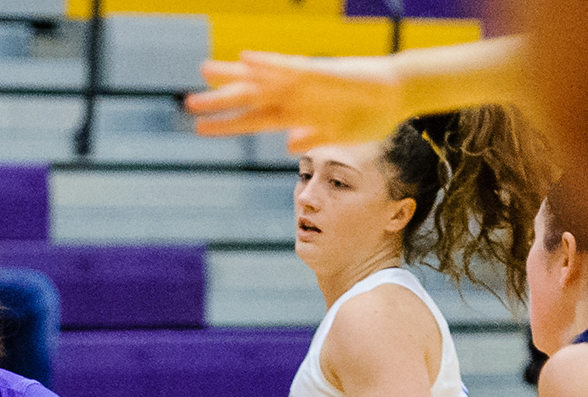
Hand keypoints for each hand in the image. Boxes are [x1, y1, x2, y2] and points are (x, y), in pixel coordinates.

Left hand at [185, 51, 406, 152]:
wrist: (400, 93)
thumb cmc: (371, 115)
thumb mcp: (339, 134)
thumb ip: (314, 138)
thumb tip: (289, 146)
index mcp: (296, 116)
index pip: (253, 120)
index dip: (226, 125)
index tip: (200, 129)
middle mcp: (294, 98)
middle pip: (249, 98)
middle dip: (219, 100)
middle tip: (187, 102)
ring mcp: (305, 83)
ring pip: (262, 78)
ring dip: (234, 75)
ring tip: (205, 71)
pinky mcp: (321, 72)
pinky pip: (290, 66)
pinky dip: (268, 63)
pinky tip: (247, 59)